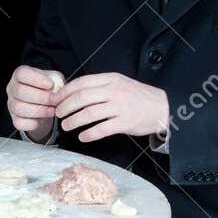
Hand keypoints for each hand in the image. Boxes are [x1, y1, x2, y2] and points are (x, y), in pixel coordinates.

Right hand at [6, 65, 63, 135]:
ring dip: (39, 111)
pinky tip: (42, 119)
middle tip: (54, 101)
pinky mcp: (14, 119)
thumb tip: (59, 89)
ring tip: (52, 110)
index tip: (50, 85)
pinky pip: (19, 123)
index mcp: (20, 75)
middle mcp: (13, 89)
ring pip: (19, 108)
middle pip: (20, 91)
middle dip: (41, 97)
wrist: (44, 103)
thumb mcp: (54, 79)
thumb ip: (57, 80)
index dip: (36, 79)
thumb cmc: (47, 88)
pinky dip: (33, 123)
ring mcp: (12, 104)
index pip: (22, 73)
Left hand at [53, 72, 168, 142]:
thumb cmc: (137, 97)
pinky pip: (101, 129)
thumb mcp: (119, 84)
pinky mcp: (125, 122)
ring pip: (89, 113)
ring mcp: (120, 107)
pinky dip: (89, 134)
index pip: (81, 83)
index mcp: (110, 79)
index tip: (55, 100)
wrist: (162, 107)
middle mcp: (114, 91)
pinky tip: (83, 137)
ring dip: (73, 121)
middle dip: (65, 107)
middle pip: (81, 98)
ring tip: (66, 126)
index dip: (65, 92)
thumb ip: (99, 87)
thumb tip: (72, 93)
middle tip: (58, 114)